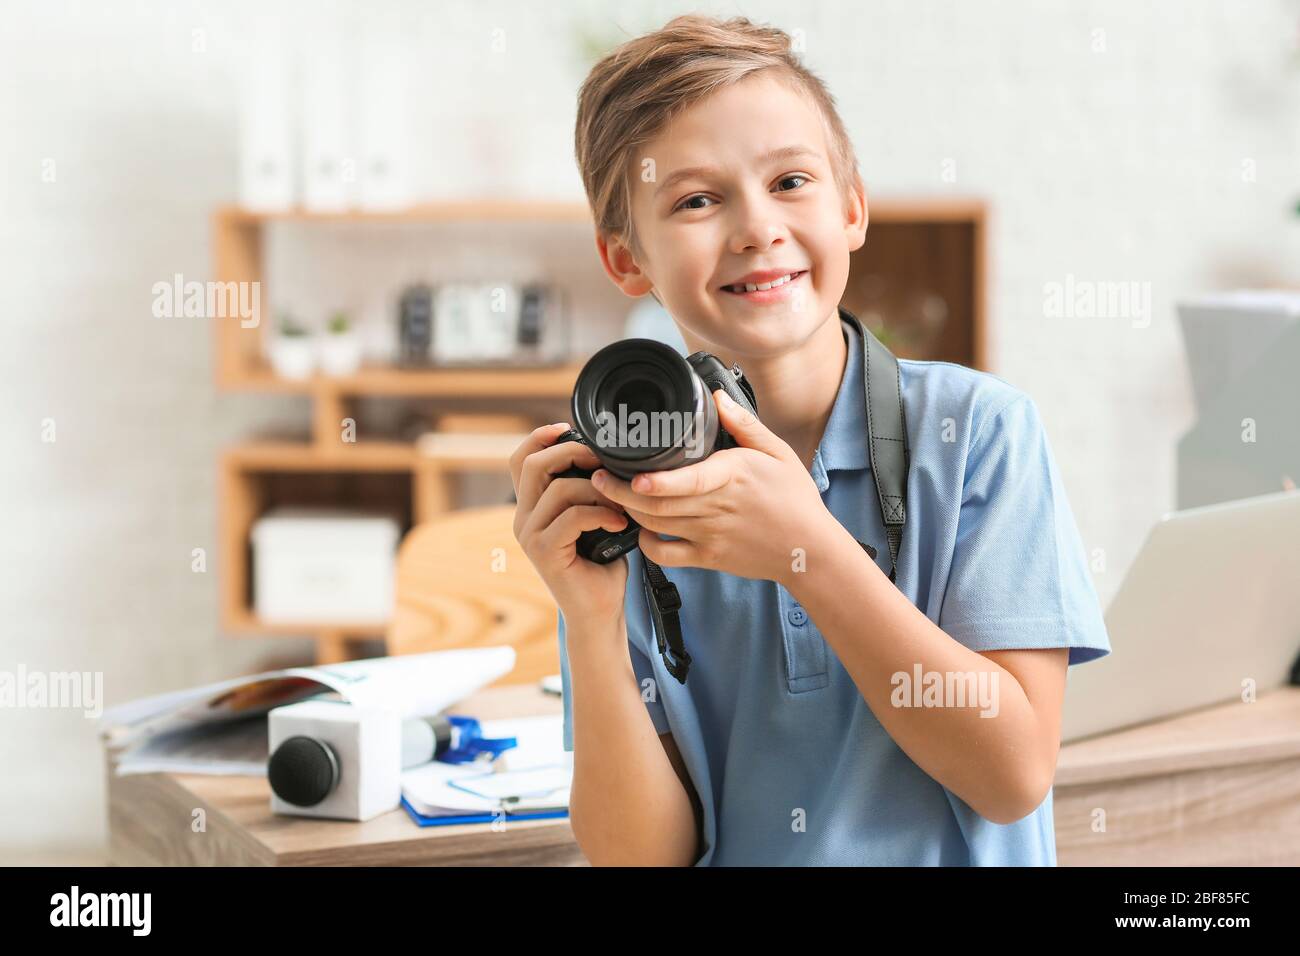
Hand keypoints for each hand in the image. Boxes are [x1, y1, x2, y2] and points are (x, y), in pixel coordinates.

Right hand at [510, 423, 630, 622]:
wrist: (598, 611)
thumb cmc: (601, 564)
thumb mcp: (594, 519)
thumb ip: (587, 492)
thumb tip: (606, 458)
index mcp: (531, 507)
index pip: (520, 460)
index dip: (540, 438)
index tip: (570, 429)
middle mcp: (523, 519)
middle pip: (533, 465)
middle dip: (572, 454)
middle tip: (604, 463)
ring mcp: (530, 535)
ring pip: (559, 489)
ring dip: (597, 491)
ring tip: (620, 506)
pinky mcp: (544, 552)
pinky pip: (573, 516)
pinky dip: (602, 515)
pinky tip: (619, 525)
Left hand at [591, 389, 833, 585]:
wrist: (808, 550)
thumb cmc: (794, 499)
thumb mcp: (777, 452)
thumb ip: (744, 424)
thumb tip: (715, 397)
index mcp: (733, 476)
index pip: (689, 481)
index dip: (658, 483)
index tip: (633, 476)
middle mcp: (717, 507)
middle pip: (658, 504)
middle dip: (619, 491)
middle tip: (596, 475)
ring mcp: (710, 535)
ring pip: (657, 525)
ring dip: (627, 511)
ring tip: (607, 493)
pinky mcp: (707, 558)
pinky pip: (667, 555)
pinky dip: (646, 544)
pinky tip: (639, 529)